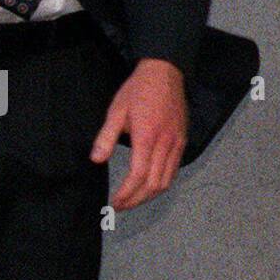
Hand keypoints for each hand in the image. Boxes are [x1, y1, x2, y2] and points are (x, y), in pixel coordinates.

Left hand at [91, 58, 187, 210]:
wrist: (165, 73)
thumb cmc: (137, 90)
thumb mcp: (116, 110)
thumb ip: (106, 136)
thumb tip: (96, 160)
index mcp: (147, 136)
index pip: (139, 175)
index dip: (127, 193)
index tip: (115, 202)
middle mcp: (166, 144)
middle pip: (155, 184)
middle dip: (137, 200)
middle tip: (121, 206)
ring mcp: (178, 144)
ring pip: (167, 180)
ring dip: (149, 195)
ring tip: (132, 200)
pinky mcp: (183, 142)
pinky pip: (173, 170)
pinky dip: (161, 183)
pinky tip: (148, 185)